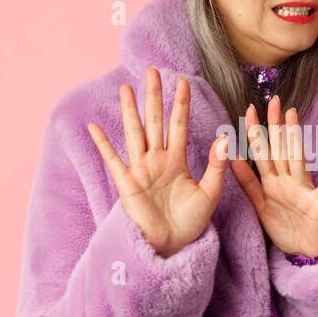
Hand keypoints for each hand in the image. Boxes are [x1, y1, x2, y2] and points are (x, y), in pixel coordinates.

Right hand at [86, 67, 229, 257]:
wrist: (173, 245)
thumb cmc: (191, 221)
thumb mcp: (209, 192)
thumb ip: (216, 166)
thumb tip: (223, 139)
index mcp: (177, 160)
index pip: (179, 125)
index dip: (181, 104)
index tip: (183, 81)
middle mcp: (157, 160)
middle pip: (154, 121)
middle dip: (154, 97)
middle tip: (153, 71)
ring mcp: (140, 170)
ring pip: (135, 133)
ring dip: (130, 111)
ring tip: (126, 88)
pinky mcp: (127, 184)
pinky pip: (113, 160)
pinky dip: (103, 144)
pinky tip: (93, 127)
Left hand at [230, 95, 317, 257]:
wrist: (306, 252)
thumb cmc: (285, 227)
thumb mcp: (261, 205)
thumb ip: (248, 183)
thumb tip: (233, 158)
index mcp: (273, 182)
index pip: (262, 152)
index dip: (255, 131)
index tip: (248, 109)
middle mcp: (289, 181)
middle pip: (280, 149)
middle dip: (276, 125)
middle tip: (273, 100)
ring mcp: (305, 190)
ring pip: (299, 160)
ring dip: (296, 139)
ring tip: (294, 118)